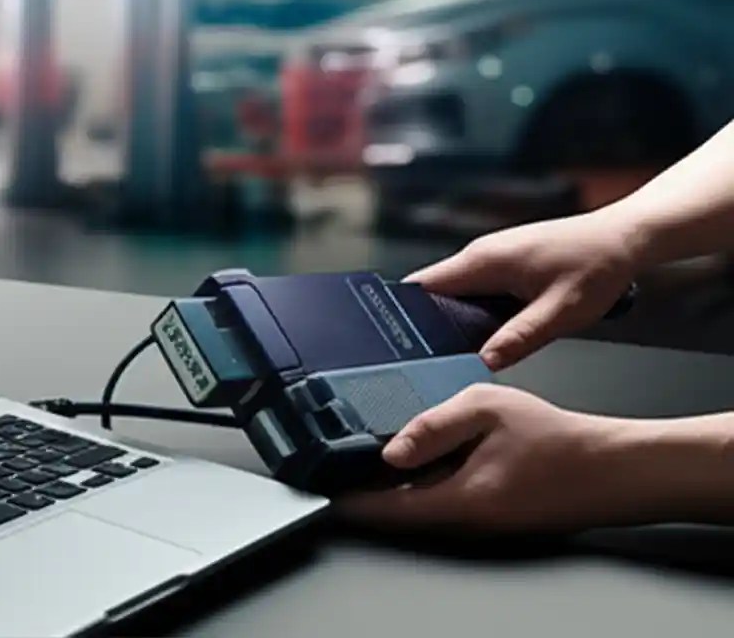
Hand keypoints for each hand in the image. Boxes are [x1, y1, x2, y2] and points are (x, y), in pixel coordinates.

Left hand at [336, 384, 638, 533]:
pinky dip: (426, 482)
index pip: (383, 511)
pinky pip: (444, 503)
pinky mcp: (490, 517)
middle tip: (341, 457)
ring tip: (377, 450)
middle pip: (396, 511)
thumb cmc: (561, 440)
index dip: (346, 498)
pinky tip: (428, 455)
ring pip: (419, 506)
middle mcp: (464, 523)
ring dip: (396, 483)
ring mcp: (478, 525)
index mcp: (457, 502)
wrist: (615, 469)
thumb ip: (433, 425)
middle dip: (366, 487)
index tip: (320, 485)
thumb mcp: (487, 409)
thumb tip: (392, 448)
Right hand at [409, 211, 640, 369]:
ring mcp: (492, 257)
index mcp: (484, 261)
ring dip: (448, 318)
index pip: (422, 286)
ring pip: (453, 291)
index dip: (404, 314)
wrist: (626, 237)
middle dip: (423, 322)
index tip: (394, 342)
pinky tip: (478, 334)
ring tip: (445, 353)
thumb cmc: (597, 265)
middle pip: (433, 291)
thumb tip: (483, 363)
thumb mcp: (560, 312)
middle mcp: (480, 254)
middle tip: (420, 360)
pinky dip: (468, 310)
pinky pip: (472, 288)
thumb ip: (519, 338)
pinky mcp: (504, 263)